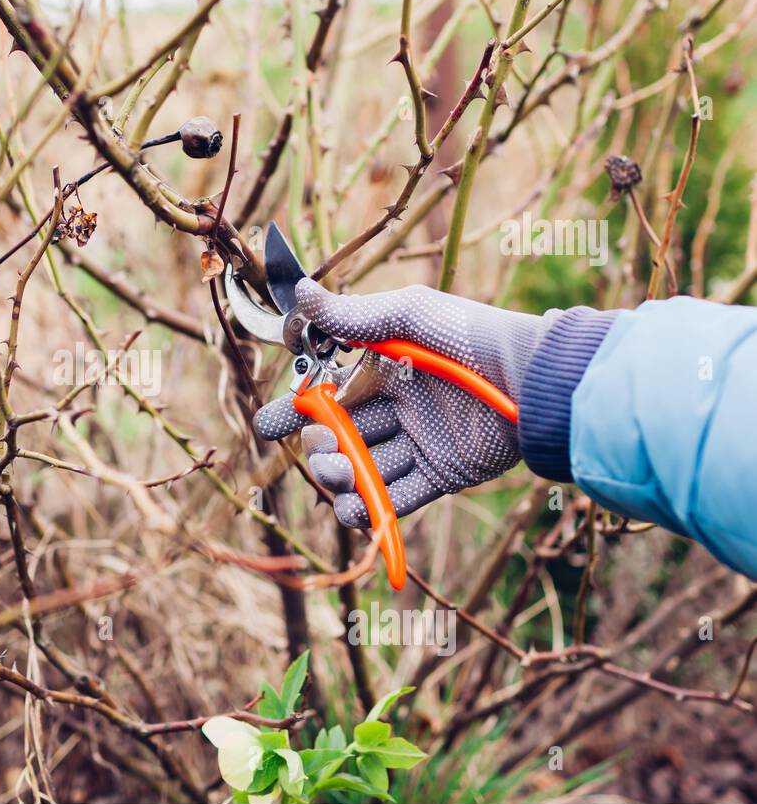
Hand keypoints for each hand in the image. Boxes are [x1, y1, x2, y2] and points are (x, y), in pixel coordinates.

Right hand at [254, 280, 556, 527]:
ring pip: (362, 468)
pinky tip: (354, 507)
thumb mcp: (409, 314)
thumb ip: (353, 315)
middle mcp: (396, 407)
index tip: (271, 422)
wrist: (533, 379)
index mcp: (382, 369)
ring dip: (340, 475)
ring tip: (338, 473)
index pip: (327, 394)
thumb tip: (300, 294)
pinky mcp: (439, 475)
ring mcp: (417, 443)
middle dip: (317, 446)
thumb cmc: (472, 336)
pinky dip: (371, 509)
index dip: (296, 409)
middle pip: (340, 436)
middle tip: (318, 446)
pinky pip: (396, 498)